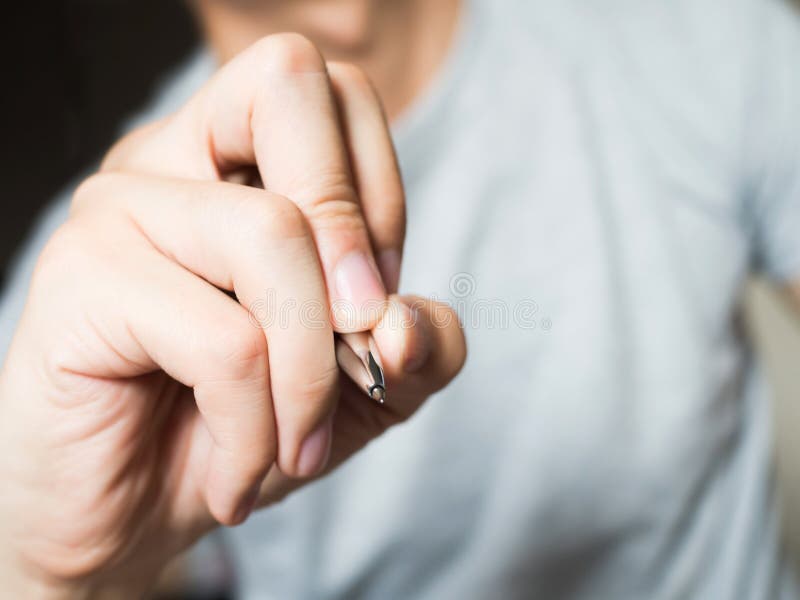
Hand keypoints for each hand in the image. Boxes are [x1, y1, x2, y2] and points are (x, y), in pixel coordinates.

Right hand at [0, 34, 464, 597]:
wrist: (127, 517)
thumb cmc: (240, 429)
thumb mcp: (367, 391)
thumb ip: (420, 347)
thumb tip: (405, 322)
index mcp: (235, 158)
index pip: (332, 90)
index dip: (381, 195)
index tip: (372, 311)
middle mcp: (172, 158)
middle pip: (290, 84)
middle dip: (354, 229)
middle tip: (358, 348)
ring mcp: (119, 207)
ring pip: (271, 234)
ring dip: (310, 376)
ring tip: (294, 451)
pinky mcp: (84, 277)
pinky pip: (223, 339)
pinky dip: (255, 429)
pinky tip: (234, 478)